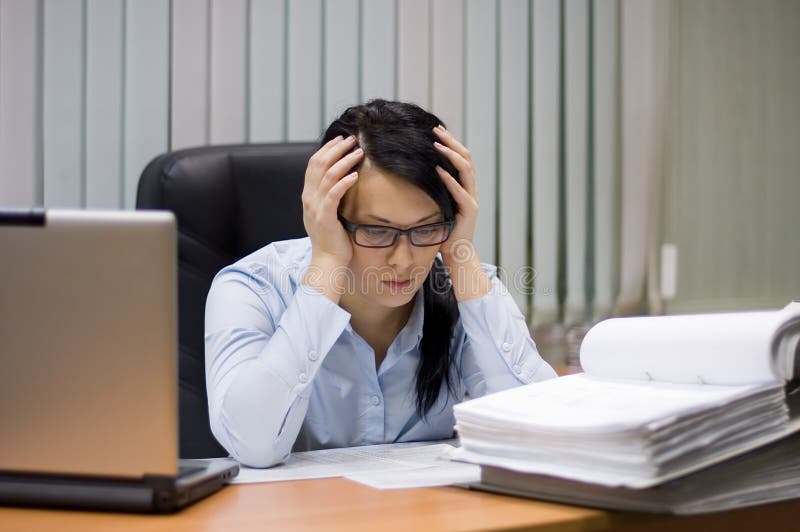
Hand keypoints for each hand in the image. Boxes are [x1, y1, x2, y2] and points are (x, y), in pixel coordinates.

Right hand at [301, 135, 363, 267]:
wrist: (327, 259)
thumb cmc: (332, 237)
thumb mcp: (326, 212)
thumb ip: (328, 196)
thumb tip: (340, 180)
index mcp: (308, 195)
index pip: (313, 164)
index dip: (326, 149)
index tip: (341, 139)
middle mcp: (309, 198)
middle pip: (319, 164)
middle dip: (336, 149)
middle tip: (352, 139)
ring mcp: (315, 207)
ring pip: (327, 176)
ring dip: (344, 161)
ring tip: (359, 152)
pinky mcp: (325, 217)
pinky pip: (334, 195)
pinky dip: (344, 182)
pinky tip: (355, 175)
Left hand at [433, 125, 478, 265]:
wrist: (456, 253)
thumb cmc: (443, 230)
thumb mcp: (437, 204)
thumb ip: (434, 190)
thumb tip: (416, 173)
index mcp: (465, 186)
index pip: (461, 158)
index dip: (451, 143)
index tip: (437, 130)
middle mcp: (471, 190)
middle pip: (466, 158)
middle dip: (452, 142)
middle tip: (437, 130)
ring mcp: (472, 199)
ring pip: (466, 170)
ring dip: (451, 155)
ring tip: (438, 145)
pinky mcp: (469, 211)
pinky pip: (460, 191)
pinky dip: (449, 179)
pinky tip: (438, 169)